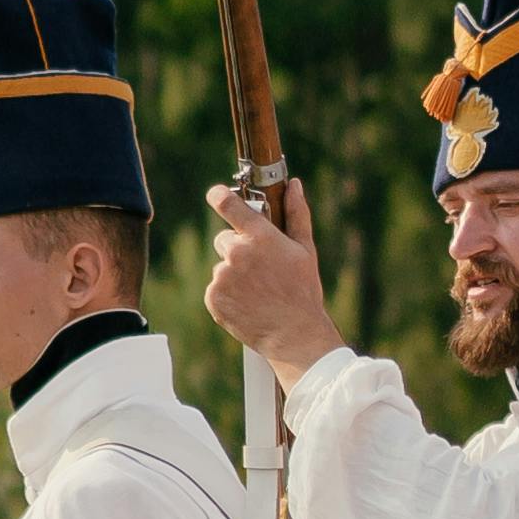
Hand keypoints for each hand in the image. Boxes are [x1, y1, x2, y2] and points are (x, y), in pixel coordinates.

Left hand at [205, 171, 345, 379]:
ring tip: (257, 290)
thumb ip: (296, 213)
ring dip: (233, 274)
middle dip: (237, 249)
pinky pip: (215, 288)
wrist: (293, 334)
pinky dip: (227, 294)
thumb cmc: (303, 290)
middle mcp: (237, 253)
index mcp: (260, 237)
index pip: (228, 204)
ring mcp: (222, 277)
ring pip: (221, 266)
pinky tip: (247, 302)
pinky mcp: (213, 298)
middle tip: (259, 268)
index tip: (215, 194)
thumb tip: (294, 184)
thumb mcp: (305, 250)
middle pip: (224, 239)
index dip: (218, 195)